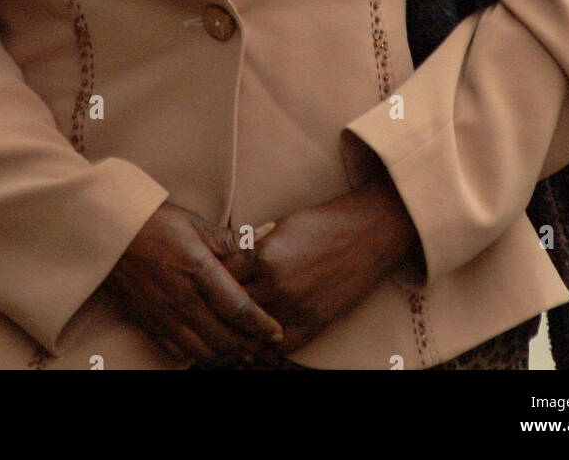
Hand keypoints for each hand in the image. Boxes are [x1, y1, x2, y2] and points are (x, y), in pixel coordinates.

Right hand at [100, 203, 283, 365]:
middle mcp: (182, 300)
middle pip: (226, 339)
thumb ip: (229, 241)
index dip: (262, 325)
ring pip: (205, 354)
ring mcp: (164, 317)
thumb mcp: (196, 223)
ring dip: (228, 355)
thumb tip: (261, 242)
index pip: (239, 309)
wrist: (111, 234)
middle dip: (250, 345)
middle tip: (265, 342)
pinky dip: (201, 357)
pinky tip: (211, 347)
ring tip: (243, 348)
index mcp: (198, 271)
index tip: (277, 331)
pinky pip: (180, 354)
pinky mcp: (150, 326)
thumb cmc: (156, 223)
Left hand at [220, 169, 421, 356]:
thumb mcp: (279, 226)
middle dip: (219, 305)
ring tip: (226, 325)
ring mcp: (295, 307)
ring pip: (251, 329)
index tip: (203, 280)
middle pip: (231, 305)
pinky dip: (264, 344)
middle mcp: (277, 285)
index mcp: (264, 256)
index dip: (210, 277)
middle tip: (207, 306)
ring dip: (239, 327)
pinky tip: (255, 339)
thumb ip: (253, 248)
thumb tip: (229, 261)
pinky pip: (279, 345)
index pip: (221, 275)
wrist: (365, 234)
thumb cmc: (322, 223)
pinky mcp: (313, 322)